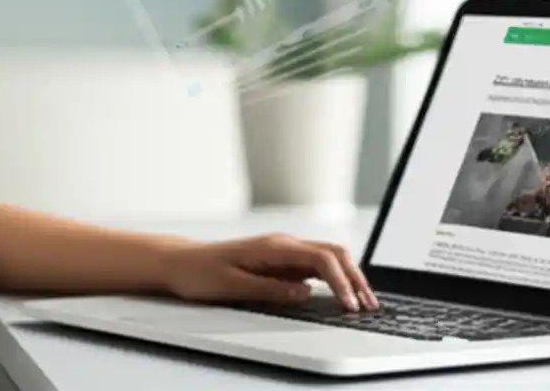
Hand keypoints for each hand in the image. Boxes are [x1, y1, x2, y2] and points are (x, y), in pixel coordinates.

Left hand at [159, 233, 378, 311]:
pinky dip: (333, 279)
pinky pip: (314, 265)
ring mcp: (283, 251)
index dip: (341, 281)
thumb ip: (270, 289)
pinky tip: (340, 294)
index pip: (321, 259)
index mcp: (273, 247)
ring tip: (361, 302)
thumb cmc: (200, 272)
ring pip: (328, 258)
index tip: (349, 304)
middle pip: (333, 254)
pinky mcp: (280, 260)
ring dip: (348, 277)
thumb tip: (304, 293)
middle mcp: (282, 244)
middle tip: (368, 305)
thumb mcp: (233, 286)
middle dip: (355, 278)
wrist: (180, 262)